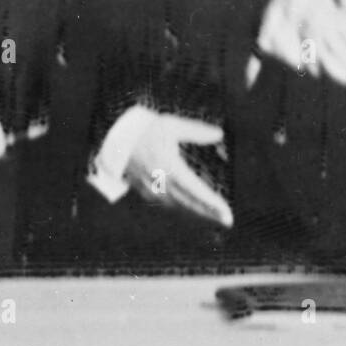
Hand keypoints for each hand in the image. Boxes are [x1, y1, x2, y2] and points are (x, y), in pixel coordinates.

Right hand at [122, 113, 232, 227]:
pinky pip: (170, 206)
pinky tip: (197, 212)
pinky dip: (185, 211)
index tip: (226, 211)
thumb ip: (197, 131)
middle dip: (210, 213)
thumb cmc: (147, 130)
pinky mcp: (148, 193)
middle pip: (189, 203)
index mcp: (168, 166)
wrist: (118, 141)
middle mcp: (160, 183)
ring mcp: (153, 191)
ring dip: (199, 214)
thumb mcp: (172, 125)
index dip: (211, 202)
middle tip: (228, 221)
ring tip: (217, 217)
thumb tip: (219, 134)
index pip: (195, 189)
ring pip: (180, 208)